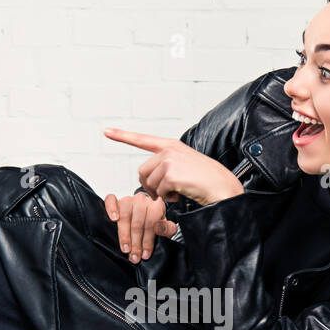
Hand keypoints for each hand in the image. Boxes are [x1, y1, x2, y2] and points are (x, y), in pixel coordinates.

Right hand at [103, 192, 178, 262]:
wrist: (144, 211)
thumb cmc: (153, 221)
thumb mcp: (163, 226)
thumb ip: (167, 228)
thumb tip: (160, 229)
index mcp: (155, 205)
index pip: (151, 223)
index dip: (148, 240)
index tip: (145, 254)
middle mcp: (142, 200)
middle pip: (137, 223)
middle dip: (136, 242)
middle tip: (134, 256)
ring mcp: (128, 200)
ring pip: (125, 216)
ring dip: (124, 235)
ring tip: (125, 248)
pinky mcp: (116, 200)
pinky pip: (111, 201)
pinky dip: (111, 209)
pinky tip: (113, 219)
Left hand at [104, 127, 243, 206]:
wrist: (222, 187)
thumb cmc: (207, 180)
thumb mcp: (186, 165)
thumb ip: (167, 165)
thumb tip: (150, 180)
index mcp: (172, 145)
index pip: (143, 139)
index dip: (122, 136)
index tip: (107, 131)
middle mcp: (169, 150)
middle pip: (142, 171)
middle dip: (150, 186)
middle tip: (165, 193)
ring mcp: (170, 161)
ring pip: (148, 184)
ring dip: (160, 194)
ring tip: (178, 191)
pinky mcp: (171, 175)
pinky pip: (158, 193)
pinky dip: (168, 198)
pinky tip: (181, 194)